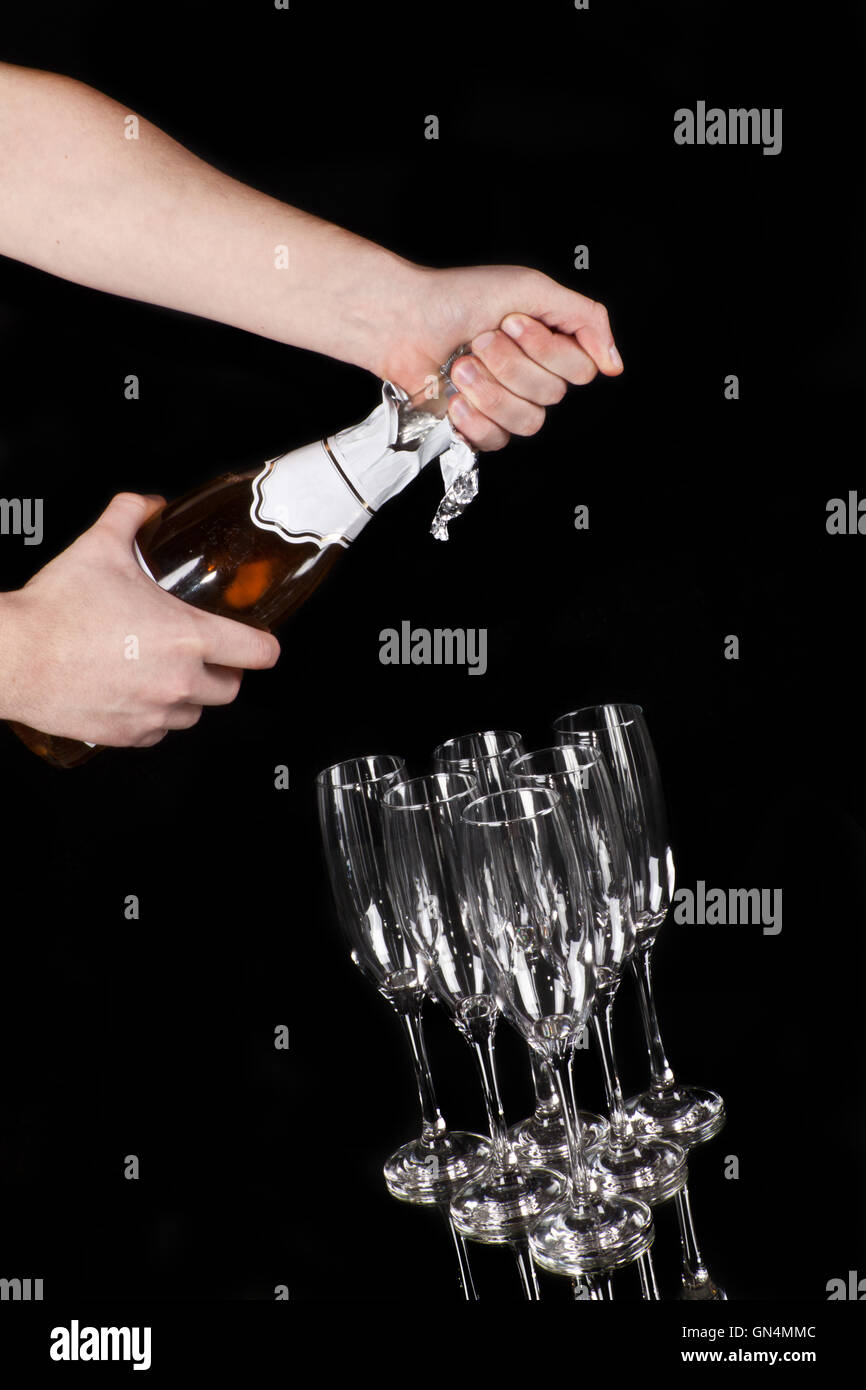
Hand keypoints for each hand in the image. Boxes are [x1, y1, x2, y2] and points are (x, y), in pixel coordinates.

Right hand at [0, 493, 279, 746]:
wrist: (14, 655)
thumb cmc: (57, 608)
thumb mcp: (99, 547)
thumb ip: (130, 516)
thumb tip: (147, 502)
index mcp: (188, 637)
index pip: (258, 652)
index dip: (264, 646)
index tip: (259, 641)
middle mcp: (180, 681)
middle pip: (232, 688)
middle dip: (224, 671)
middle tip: (205, 654)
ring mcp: (155, 713)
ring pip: (195, 713)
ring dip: (189, 696)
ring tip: (165, 672)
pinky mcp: (129, 735)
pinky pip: (159, 732)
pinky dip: (155, 717)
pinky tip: (137, 693)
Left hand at [372, 262, 623, 449]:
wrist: (403, 321)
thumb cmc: (457, 298)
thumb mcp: (530, 287)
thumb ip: (585, 318)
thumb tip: (615, 363)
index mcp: (551, 346)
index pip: (580, 371)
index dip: (545, 350)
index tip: (513, 322)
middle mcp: (533, 378)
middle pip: (551, 395)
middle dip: (509, 363)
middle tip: (480, 339)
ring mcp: (506, 405)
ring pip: (527, 421)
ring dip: (489, 389)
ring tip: (461, 365)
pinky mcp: (479, 427)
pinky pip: (497, 440)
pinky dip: (473, 417)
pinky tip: (455, 397)